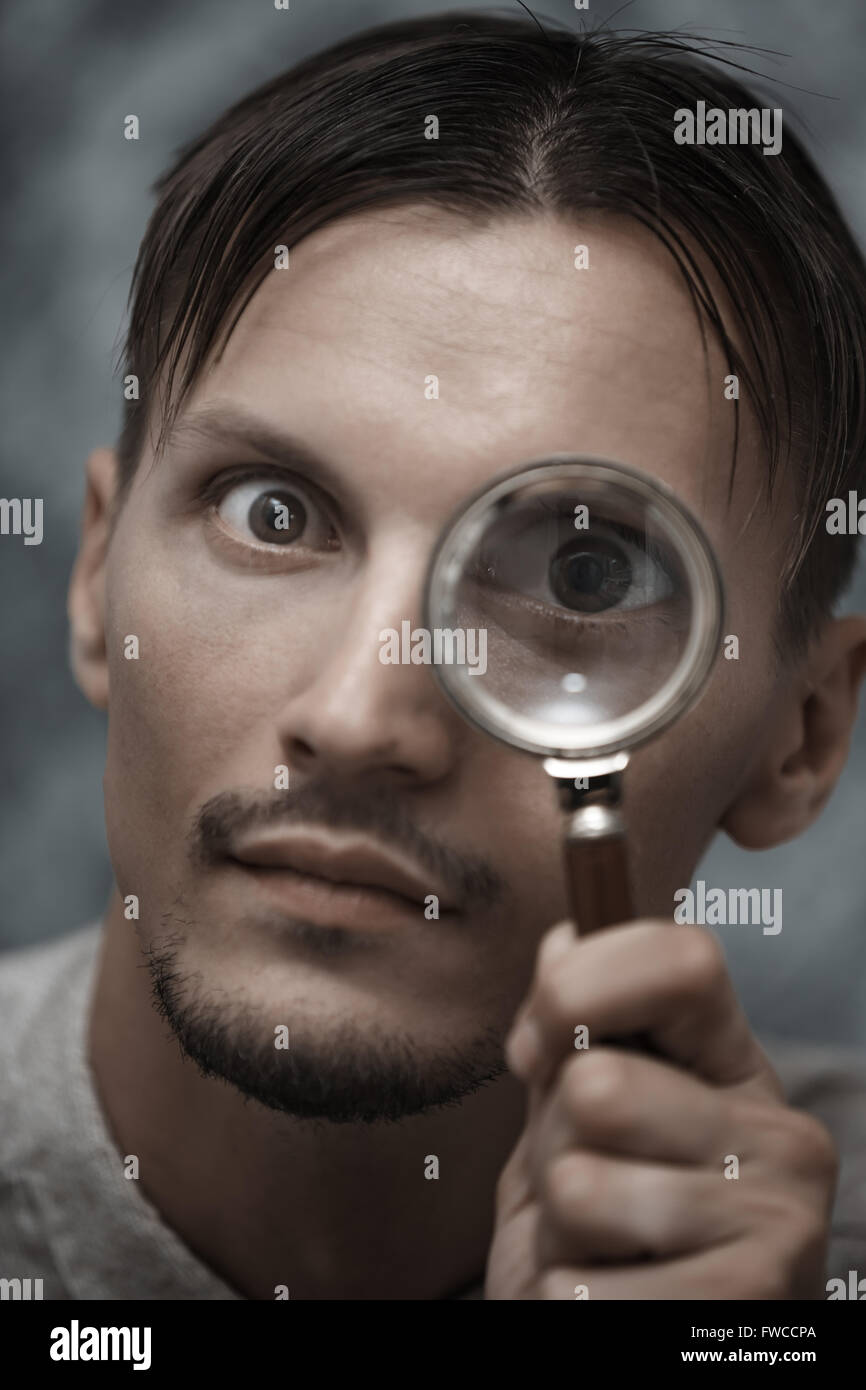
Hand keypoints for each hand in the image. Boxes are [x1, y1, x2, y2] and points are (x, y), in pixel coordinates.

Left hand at [486, 919, 837, 1299]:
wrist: (632, 1351)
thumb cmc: (603, 1229)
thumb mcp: (581, 1121)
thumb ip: (575, 1036)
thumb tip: (563, 938)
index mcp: (738, 1070)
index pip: (684, 960)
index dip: (580, 988)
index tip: (530, 1049)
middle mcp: (784, 1136)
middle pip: (600, 1085)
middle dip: (555, 1146)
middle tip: (585, 1192)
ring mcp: (781, 1225)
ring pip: (580, 1187)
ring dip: (558, 1232)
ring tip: (600, 1251)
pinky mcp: (747, 1308)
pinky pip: (582, 1289)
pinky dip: (566, 1301)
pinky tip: (613, 1304)